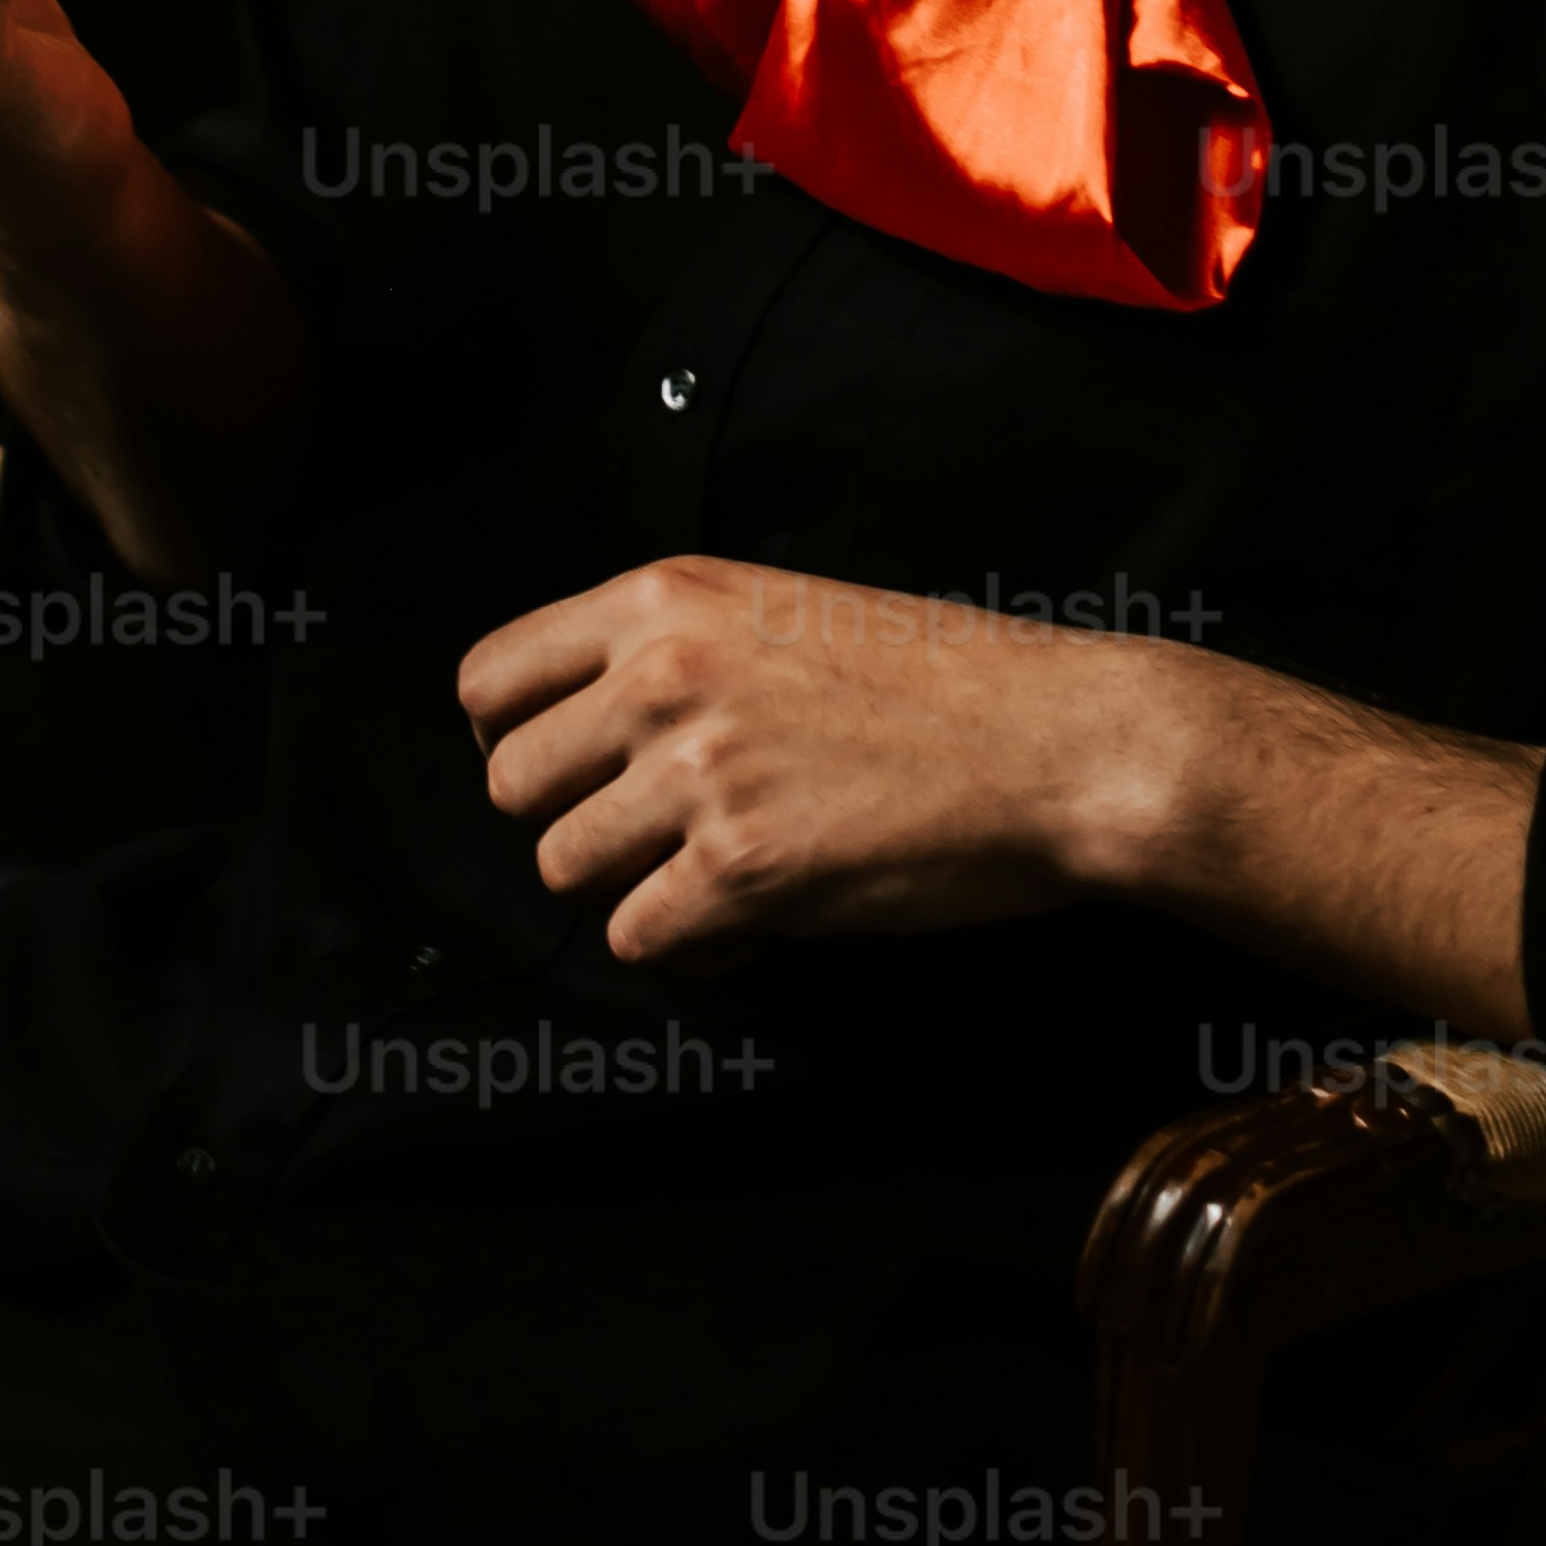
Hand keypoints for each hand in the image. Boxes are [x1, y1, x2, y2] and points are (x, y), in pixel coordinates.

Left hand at [457, 556, 1195, 970]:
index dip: (515, 739)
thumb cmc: (943, 681)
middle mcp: (663, 674)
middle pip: (512, 785)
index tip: (563, 771)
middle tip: (650, 836)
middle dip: (572, 822)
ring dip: (632, 888)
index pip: (488, 678)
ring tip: (714, 876)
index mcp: (666, 597)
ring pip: (564, 870)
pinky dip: (687, 948)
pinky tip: (750, 922)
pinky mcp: (742, 868)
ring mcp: (699, 771)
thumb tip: (589, 728)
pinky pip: (640, 940)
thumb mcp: (785, 610)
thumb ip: (677, 651)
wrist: (1057, 741)